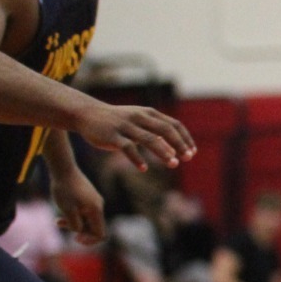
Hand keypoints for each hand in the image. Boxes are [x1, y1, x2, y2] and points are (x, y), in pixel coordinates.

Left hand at [50, 168, 106, 245]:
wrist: (63, 169)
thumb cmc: (64, 189)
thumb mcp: (67, 210)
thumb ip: (75, 225)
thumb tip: (80, 232)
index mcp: (96, 210)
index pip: (100, 234)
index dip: (89, 240)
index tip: (75, 238)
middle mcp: (99, 206)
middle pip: (93, 227)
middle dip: (78, 230)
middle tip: (61, 224)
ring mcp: (94, 201)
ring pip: (87, 219)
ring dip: (74, 222)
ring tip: (57, 221)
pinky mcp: (89, 197)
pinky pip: (85, 212)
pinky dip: (75, 215)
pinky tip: (62, 212)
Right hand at [77, 102, 196, 171]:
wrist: (88, 114)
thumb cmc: (118, 120)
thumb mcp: (139, 120)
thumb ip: (155, 130)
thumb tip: (175, 148)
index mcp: (149, 113)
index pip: (174, 124)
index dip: (185, 138)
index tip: (192, 152)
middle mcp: (140, 117)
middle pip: (165, 130)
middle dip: (179, 144)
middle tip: (187, 159)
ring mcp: (126, 126)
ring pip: (149, 139)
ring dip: (163, 152)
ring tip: (173, 164)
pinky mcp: (112, 136)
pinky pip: (127, 148)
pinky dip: (137, 159)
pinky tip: (144, 168)